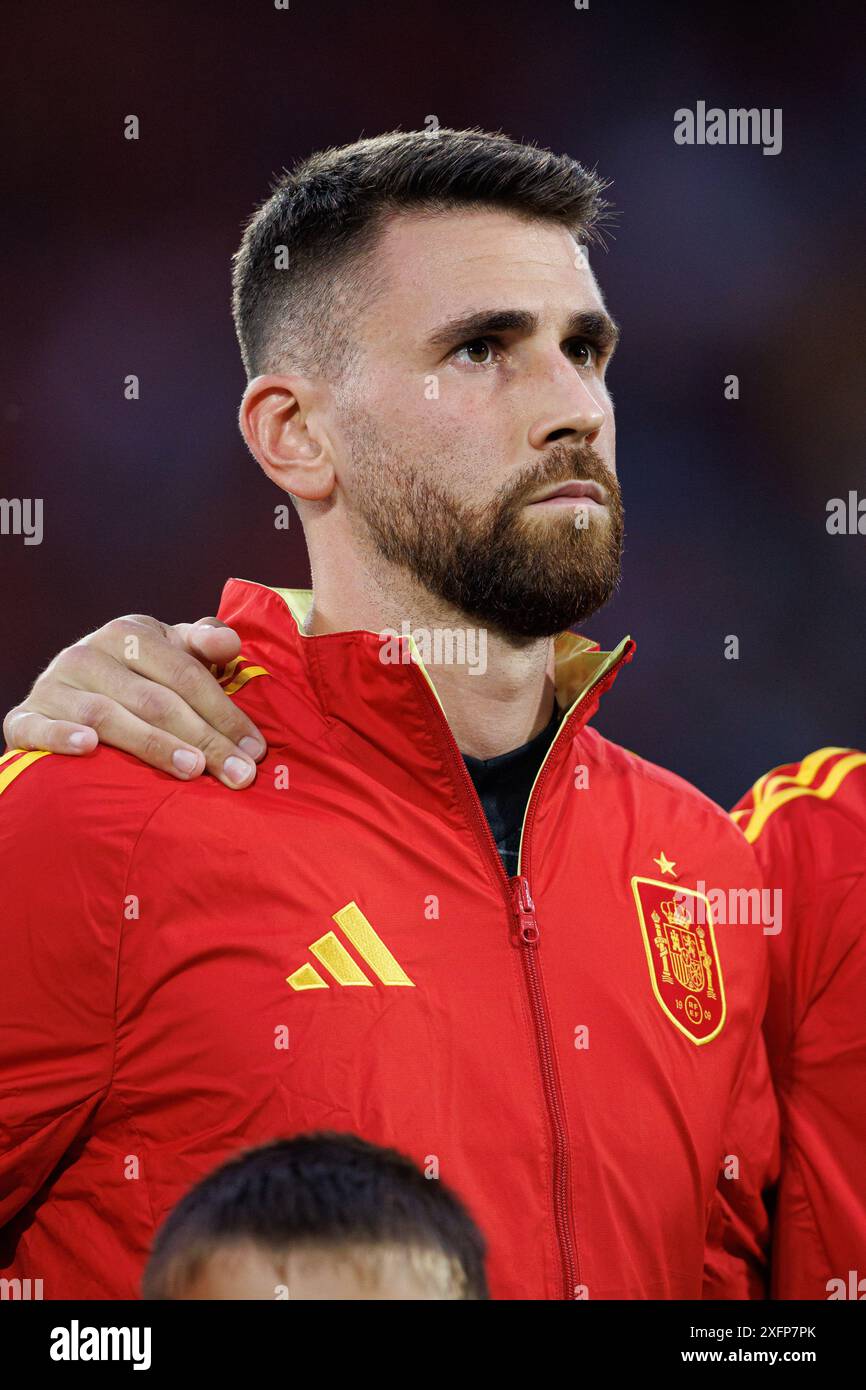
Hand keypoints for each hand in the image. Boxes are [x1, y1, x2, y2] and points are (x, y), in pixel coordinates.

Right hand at [2, 616, 266, 788]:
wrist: (63, 696)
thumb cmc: (134, 679)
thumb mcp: (170, 654)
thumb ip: (203, 645)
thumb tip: (229, 641)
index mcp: (130, 633)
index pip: (185, 673)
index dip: (224, 712)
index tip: (255, 749)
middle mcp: (88, 653)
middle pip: (155, 699)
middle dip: (204, 739)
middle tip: (237, 775)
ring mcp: (54, 685)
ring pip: (108, 715)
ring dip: (152, 744)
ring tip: (190, 770)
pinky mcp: (24, 717)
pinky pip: (40, 728)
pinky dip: (62, 737)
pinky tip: (89, 749)